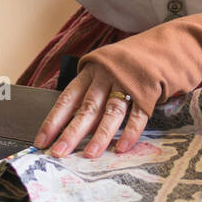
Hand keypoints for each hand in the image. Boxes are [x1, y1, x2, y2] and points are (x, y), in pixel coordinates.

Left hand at [32, 63, 150, 158]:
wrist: (159, 47)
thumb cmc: (123, 65)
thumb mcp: (101, 72)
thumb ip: (89, 96)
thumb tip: (74, 129)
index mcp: (89, 73)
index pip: (66, 99)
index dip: (53, 121)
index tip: (42, 141)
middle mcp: (105, 78)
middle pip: (86, 108)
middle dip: (72, 132)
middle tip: (60, 153)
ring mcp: (126, 84)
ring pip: (110, 112)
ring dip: (100, 135)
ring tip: (90, 154)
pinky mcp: (146, 92)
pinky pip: (137, 115)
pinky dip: (130, 132)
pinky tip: (121, 148)